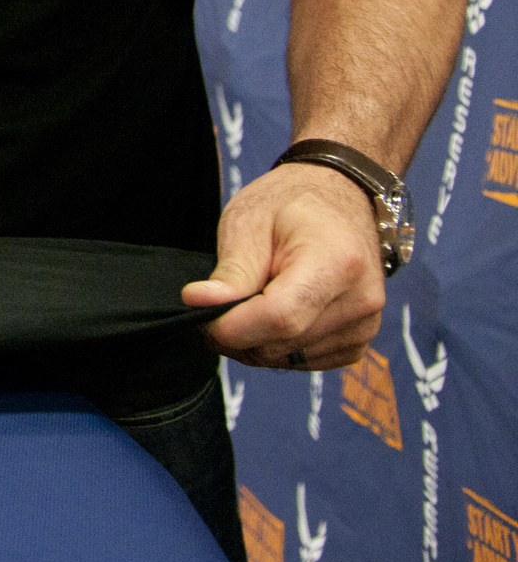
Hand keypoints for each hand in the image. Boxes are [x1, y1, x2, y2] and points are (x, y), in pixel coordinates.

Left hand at [184, 162, 385, 369]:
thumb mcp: (249, 221)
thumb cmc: (290, 204)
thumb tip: (200, 304)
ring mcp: (364, 326)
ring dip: (252, 340)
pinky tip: (269, 313)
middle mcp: (360, 301)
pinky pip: (302, 362)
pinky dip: (275, 346)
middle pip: (280, 344)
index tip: (198, 306)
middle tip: (214, 301)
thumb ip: (231, 270)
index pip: (280, 318)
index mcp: (336, 262)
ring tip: (244, 300)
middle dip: (234, 332)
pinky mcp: (357, 342)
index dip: (230, 325)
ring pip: (286, 359)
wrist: (338, 199)